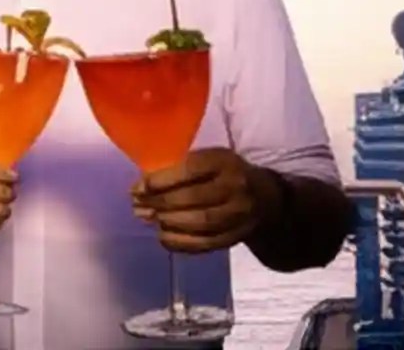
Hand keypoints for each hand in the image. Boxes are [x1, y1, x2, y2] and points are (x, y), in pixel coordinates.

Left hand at [131, 147, 275, 253]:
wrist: (266, 199)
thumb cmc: (225, 173)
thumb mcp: (209, 160)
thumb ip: (179, 169)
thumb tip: (141, 188)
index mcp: (225, 161)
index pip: (191, 169)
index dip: (162, 180)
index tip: (137, 187)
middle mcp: (235, 187)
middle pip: (194, 198)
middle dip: (161, 204)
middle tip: (138, 207)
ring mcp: (239, 214)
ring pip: (201, 222)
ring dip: (169, 223)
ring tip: (150, 219)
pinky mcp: (236, 236)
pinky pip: (206, 243)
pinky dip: (181, 242)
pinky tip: (163, 236)